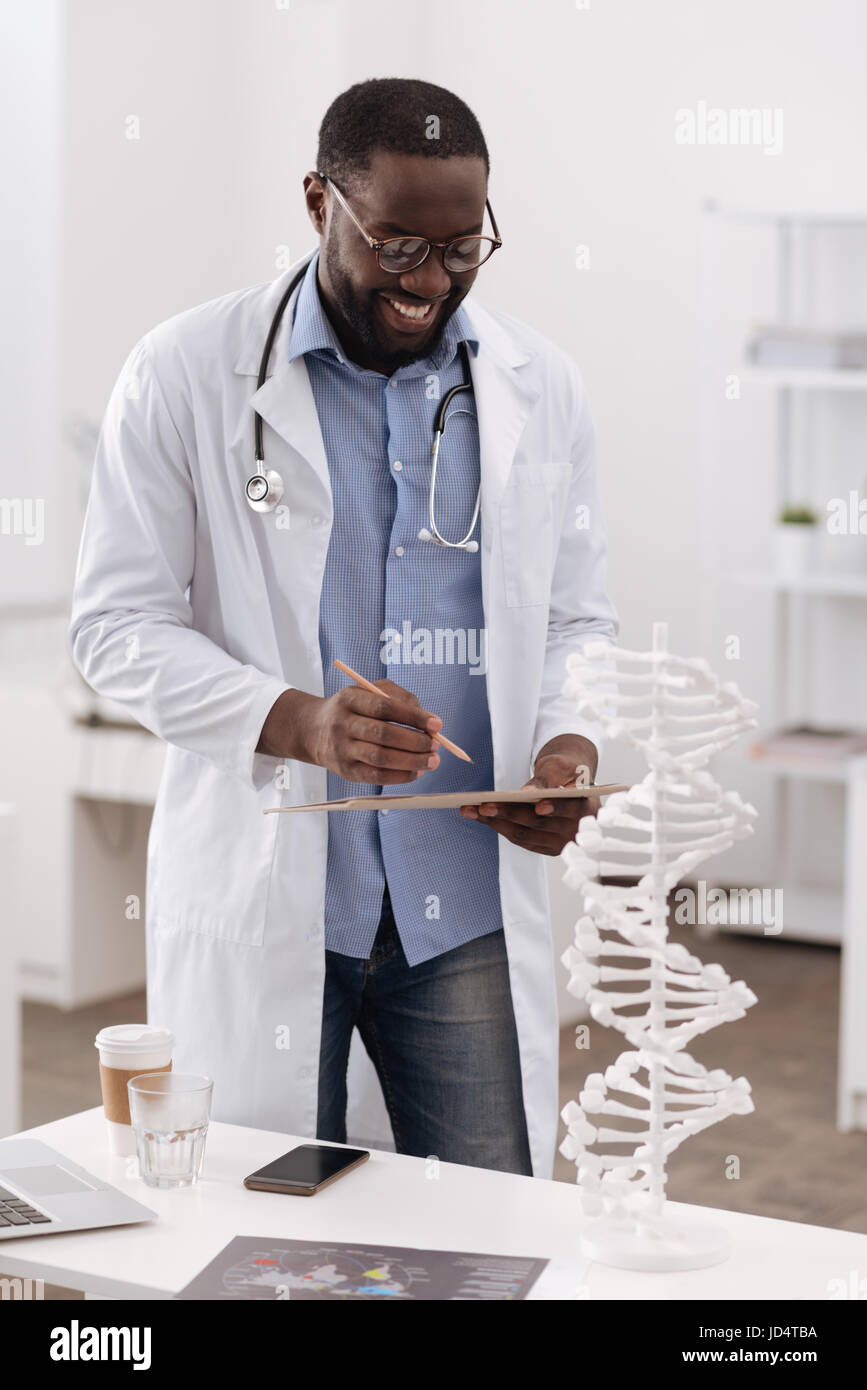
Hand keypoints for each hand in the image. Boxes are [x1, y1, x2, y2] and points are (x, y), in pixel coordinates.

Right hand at [258, 681, 441, 784]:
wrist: (314, 730)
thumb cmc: (353, 708)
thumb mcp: (369, 691)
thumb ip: (399, 697)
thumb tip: (427, 720)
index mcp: (350, 698)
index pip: (384, 707)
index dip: (413, 716)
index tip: (436, 724)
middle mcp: (343, 724)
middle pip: (382, 734)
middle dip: (414, 742)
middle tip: (436, 746)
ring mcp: (342, 749)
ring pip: (380, 758)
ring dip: (411, 762)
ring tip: (432, 761)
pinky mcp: (345, 770)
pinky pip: (375, 777)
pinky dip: (399, 776)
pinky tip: (416, 772)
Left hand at [459, 737, 599, 855]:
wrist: (570, 782)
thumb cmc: (565, 770)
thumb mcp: (561, 765)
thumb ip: (548, 778)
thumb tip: (526, 793)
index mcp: (588, 807)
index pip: (572, 808)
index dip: (555, 807)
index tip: (539, 806)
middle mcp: (576, 830)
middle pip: (540, 823)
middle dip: (509, 813)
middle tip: (484, 805)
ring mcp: (560, 843)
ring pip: (525, 834)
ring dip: (495, 822)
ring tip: (471, 810)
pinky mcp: (544, 847)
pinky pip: (519, 839)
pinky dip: (498, 827)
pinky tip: (480, 816)